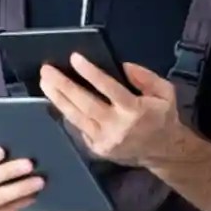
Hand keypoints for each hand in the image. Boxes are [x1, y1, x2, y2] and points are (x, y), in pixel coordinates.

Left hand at [39, 53, 180, 167]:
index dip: (90, 72)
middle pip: (84, 103)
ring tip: (45, 83)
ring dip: (58, 99)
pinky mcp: (97, 148)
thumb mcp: (165, 92)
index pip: (108, 88)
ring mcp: (104, 140)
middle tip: (47, 70)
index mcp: (135, 110)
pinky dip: (67, 113)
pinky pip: (79, 128)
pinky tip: (57, 100)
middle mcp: (117, 126)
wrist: (163, 152)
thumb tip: (122, 66)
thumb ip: (145, 77)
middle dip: (63, 85)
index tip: (74, 58)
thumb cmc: (163, 118)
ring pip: (76, 117)